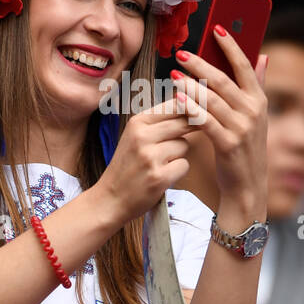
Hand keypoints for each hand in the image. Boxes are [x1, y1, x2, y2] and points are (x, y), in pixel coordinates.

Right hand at [95, 96, 197, 224]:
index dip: (189, 110)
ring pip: (185, 145)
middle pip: (184, 122)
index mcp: (136, 122)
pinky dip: (177, 172)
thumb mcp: (135, 137)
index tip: (190, 119)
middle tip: (171, 145)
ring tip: (159, 164)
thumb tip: (193, 105)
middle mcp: (142, 136)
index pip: (175, 104)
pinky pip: (184, 165)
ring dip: (178, 155)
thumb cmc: (127, 166)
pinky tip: (161, 176)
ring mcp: (150, 157)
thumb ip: (160, 121)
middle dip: (187, 132)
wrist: (110, 198)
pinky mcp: (159, 176)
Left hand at [170, 28, 269, 216]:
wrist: (246, 184)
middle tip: (181, 53)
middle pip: (224, 80)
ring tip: (174, 74)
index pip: (244, 66)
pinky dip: (192, 109)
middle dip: (202, 64)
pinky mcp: (228, 144)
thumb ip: (255, 85)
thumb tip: (264, 56)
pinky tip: (177, 99)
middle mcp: (253, 111)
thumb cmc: (244, 146)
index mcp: (258, 100)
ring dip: (192, 85)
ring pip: (213, 99)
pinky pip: (206, 122)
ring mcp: (242, 128)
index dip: (231, 46)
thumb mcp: (254, 114)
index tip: (217, 28)